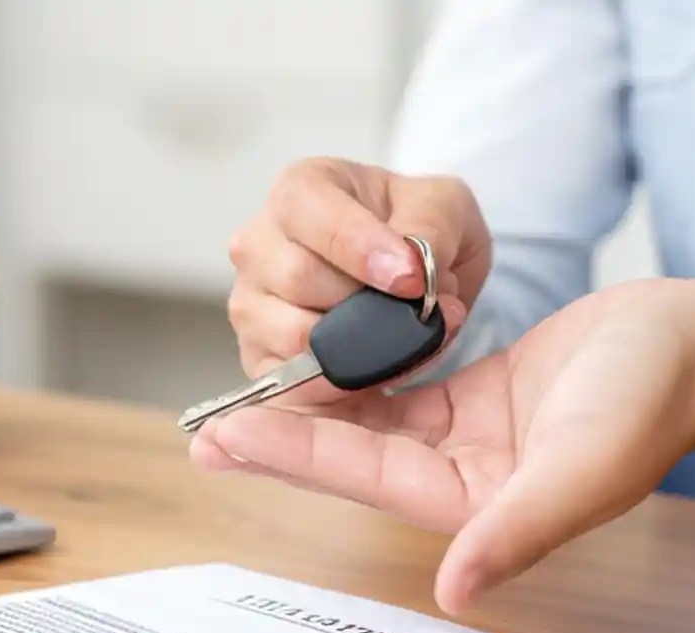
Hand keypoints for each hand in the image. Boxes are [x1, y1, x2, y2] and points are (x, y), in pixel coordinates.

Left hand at [192, 279, 694, 614]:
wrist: (693, 340)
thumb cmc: (653, 397)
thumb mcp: (583, 466)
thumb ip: (519, 530)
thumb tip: (456, 594)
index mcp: (478, 504)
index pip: (363, 477)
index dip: (294, 454)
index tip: (227, 436)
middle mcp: (462, 479)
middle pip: (350, 457)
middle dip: (279, 440)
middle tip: (207, 429)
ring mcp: (466, 440)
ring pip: (365, 423)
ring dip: (305, 410)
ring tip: (240, 402)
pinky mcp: (475, 402)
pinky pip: (396, 394)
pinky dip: (352, 380)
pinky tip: (311, 369)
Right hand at [228, 157, 492, 403]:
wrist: (406, 281)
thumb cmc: (413, 230)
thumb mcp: (444, 207)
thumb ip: (432, 226)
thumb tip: (412, 266)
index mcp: (300, 191)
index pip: (311, 214)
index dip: (361, 249)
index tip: (410, 278)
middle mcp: (259, 243)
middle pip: (299, 278)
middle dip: (367, 302)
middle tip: (416, 308)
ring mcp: (250, 301)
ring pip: (294, 333)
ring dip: (360, 344)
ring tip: (395, 331)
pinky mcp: (256, 354)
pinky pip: (293, 376)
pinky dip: (343, 378)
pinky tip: (371, 362)